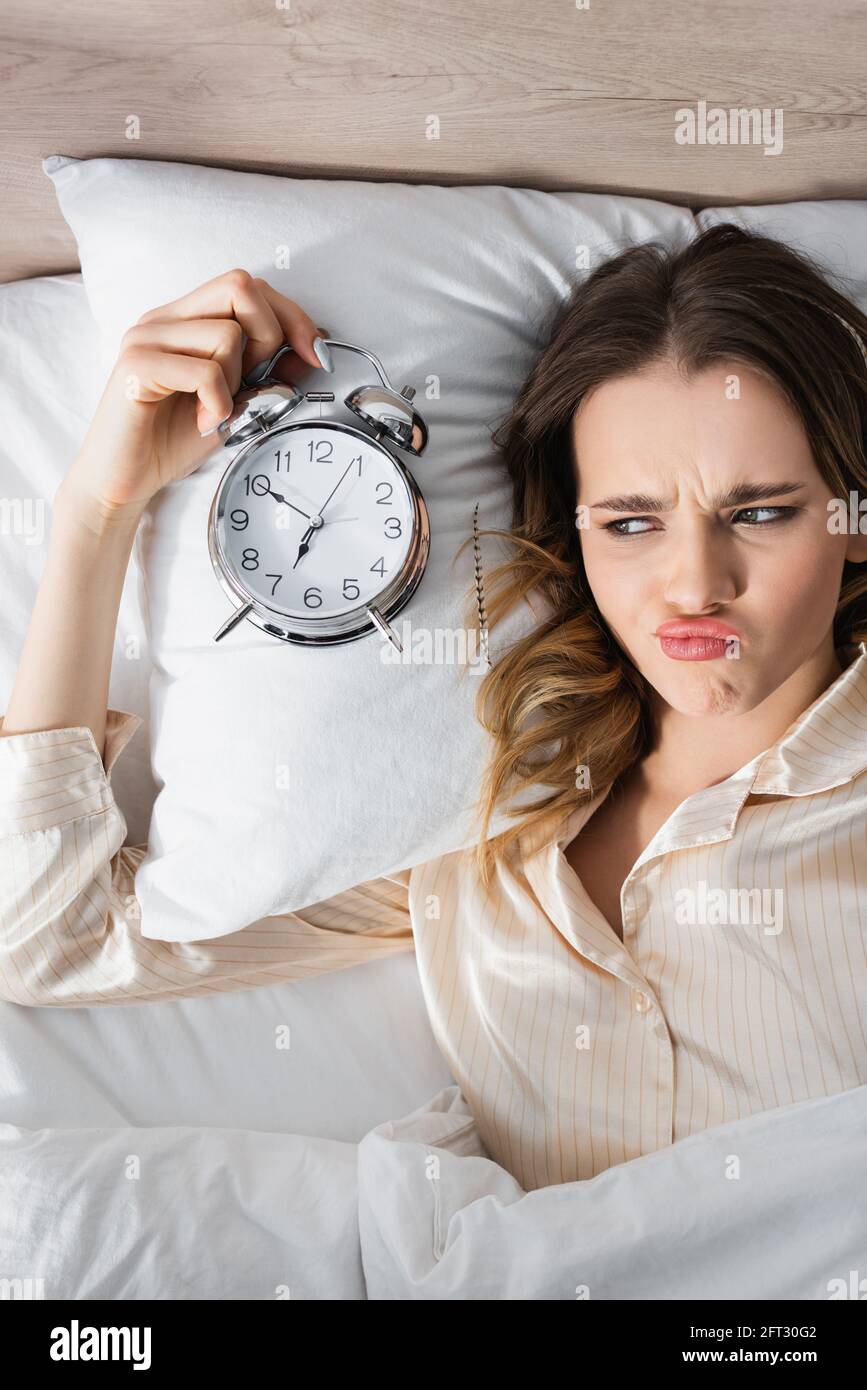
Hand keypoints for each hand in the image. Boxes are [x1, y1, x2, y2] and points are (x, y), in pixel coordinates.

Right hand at [58, 268, 325, 528]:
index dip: (290, 315)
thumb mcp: (235, 402)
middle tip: (253, 383)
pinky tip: (204, 422)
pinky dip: (217, 403)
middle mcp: (163, 319)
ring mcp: (146, 337)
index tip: (314, 355)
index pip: (247, 285)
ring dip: (234, 383)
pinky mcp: (136, 366)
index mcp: (184, 319)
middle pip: (240, 287)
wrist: (124, 479)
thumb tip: (310, 352)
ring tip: (213, 411)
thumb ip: (266, 373)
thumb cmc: (171, 441)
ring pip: (226, 335)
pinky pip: (205, 372)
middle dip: (268, 337)